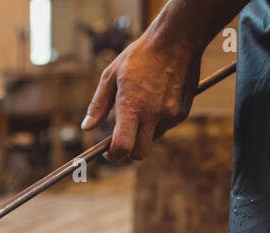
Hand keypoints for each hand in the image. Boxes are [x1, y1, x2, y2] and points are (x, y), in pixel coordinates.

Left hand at [81, 33, 201, 161]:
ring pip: (153, 140)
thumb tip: (87, 127)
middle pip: (139, 153)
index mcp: (132, 107)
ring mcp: (170, 115)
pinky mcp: (182, 112)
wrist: (177, 39)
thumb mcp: (111, 75)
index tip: (109, 151)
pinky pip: (166, 127)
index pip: (122, 147)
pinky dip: (159, 122)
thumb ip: (98, 105)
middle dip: (128, 150)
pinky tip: (156, 101)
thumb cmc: (140, 55)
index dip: (114, 154)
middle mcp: (152, 115)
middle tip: (122, 138)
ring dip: (144, 134)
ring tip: (141, 109)